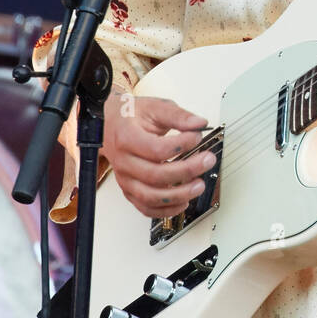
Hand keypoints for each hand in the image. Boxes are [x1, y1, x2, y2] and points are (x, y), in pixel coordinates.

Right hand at [102, 91, 215, 218]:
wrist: (109, 126)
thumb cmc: (131, 116)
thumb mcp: (154, 107)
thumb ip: (177, 115)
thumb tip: (199, 124)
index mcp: (127, 138)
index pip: (156, 149)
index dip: (181, 145)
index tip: (197, 136)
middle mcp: (124, 162)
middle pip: (155, 175)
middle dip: (186, 171)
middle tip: (207, 161)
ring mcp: (125, 179)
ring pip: (150, 197)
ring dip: (178, 195)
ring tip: (199, 185)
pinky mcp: (130, 190)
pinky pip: (146, 208)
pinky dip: (166, 210)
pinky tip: (183, 202)